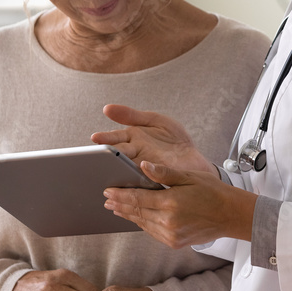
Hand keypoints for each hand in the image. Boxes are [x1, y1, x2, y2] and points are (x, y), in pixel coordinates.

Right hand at [94, 105, 215, 175]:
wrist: (194, 158)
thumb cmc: (174, 139)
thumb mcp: (154, 120)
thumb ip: (132, 115)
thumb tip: (106, 108)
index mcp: (132, 139)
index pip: (114, 138)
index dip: (105, 139)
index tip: (96, 138)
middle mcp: (134, 155)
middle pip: (117, 156)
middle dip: (108, 156)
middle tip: (98, 156)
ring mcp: (143, 169)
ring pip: (126, 170)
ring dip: (119, 170)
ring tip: (112, 169)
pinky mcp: (153, 181)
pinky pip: (141, 182)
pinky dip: (135, 182)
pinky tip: (132, 180)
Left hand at [104, 161, 256, 247]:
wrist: (231, 215)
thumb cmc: (212, 192)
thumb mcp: (189, 176)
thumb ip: (164, 173)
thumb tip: (142, 165)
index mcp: (170, 203)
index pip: (137, 199)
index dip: (120, 195)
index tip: (108, 191)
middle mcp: (168, 222)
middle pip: (136, 212)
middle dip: (120, 205)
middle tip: (107, 199)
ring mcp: (170, 235)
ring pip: (142, 223)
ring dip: (128, 215)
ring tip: (116, 208)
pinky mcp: (174, 242)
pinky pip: (152, 231)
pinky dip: (142, 223)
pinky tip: (137, 217)